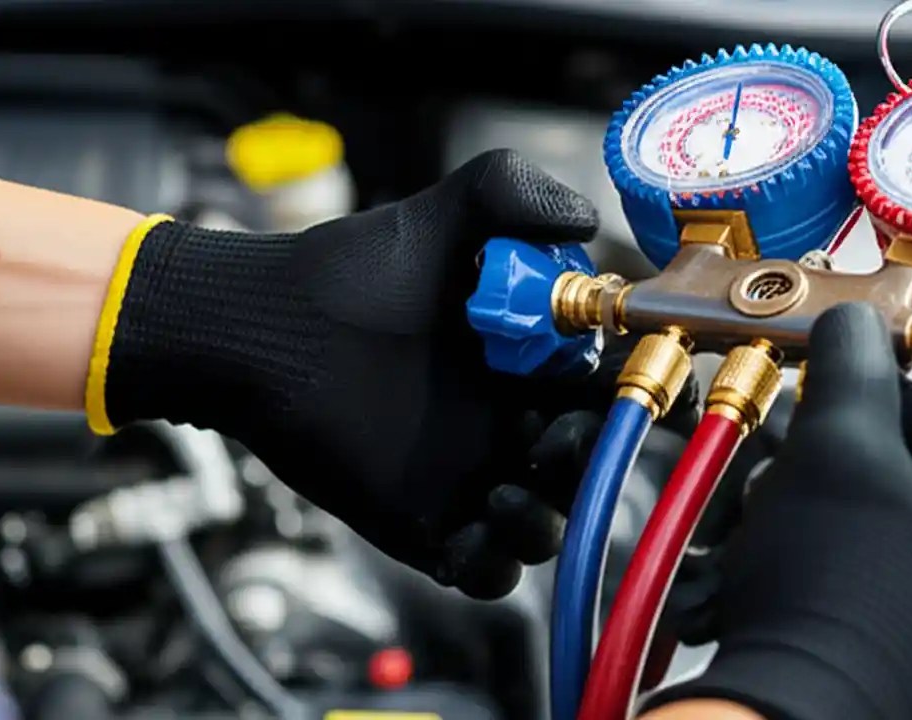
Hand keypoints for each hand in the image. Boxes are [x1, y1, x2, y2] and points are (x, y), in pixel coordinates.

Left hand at [95, 149, 635, 597]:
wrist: (265, 325)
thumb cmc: (352, 272)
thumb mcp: (439, 214)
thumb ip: (513, 191)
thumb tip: (589, 220)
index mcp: (538, 362)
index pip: (620, 390)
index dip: (646, 396)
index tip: (646, 391)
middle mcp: (516, 422)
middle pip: (595, 466)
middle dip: (593, 460)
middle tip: (551, 436)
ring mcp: (473, 477)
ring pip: (550, 526)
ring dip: (547, 520)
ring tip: (501, 492)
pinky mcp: (426, 523)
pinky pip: (484, 571)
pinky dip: (493, 564)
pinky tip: (470, 527)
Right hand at [648, 303, 911, 719]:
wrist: (796, 716)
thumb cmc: (833, 590)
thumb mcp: (838, 441)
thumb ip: (851, 364)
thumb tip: (854, 324)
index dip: (876, 405)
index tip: (822, 407)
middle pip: (898, 489)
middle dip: (817, 476)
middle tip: (774, 480)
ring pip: (863, 547)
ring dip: (793, 531)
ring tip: (747, 542)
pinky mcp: (902, 677)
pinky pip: (847, 603)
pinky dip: (795, 586)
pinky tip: (744, 590)